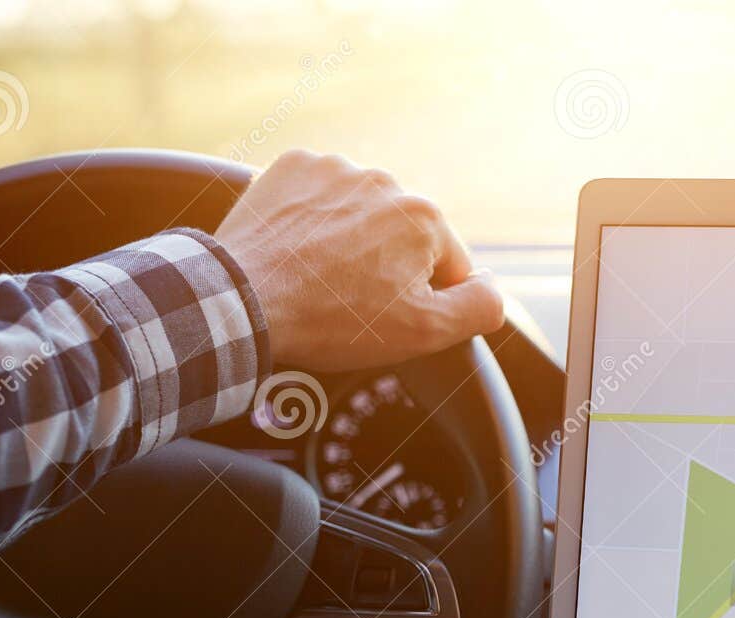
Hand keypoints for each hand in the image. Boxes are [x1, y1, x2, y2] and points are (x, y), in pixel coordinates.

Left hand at [214, 150, 502, 369]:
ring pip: (362, 214)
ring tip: (321, 277)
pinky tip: (300, 251)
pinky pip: (320, 196)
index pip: (447, 266)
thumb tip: (493, 287)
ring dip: (352, 242)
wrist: (241, 300)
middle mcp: (386, 180)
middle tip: (351, 302)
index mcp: (425, 218)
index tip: (389, 317)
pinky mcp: (292, 167)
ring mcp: (335, 169)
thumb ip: (479, 307)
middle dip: (388, 266)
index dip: (424, 300)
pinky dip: (315, 220)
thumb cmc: (333, 321)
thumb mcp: (424, 333)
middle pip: (404, 236)